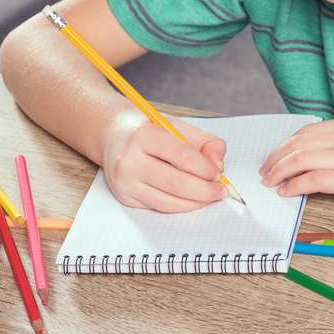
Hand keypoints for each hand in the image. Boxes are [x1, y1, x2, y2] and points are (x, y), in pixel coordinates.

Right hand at [101, 112, 228, 211]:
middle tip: (221, 190)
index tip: (218, 173)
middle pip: (176, 183)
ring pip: (168, 201)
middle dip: (205, 190)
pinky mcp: (125, 197)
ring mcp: (124, 181)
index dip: (205, 167)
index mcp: (143, 135)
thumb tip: (219, 167)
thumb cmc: (150, 130)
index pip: (181, 155)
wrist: (113, 135)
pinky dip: (181, 205)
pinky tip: (193, 199)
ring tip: (211, 196)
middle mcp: (129, 159)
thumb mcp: (178, 127)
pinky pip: (160, 207)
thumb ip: (206, 143)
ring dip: (196, 202)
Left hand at [259, 118, 333, 213]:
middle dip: (276, 158)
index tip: (277, 156)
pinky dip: (294, 186)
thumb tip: (324, 160)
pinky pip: (311, 180)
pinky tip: (287, 192)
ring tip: (270, 182)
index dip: (287, 145)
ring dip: (279, 172)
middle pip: (297, 144)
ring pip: (299, 159)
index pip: (307, 132)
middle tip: (265, 171)